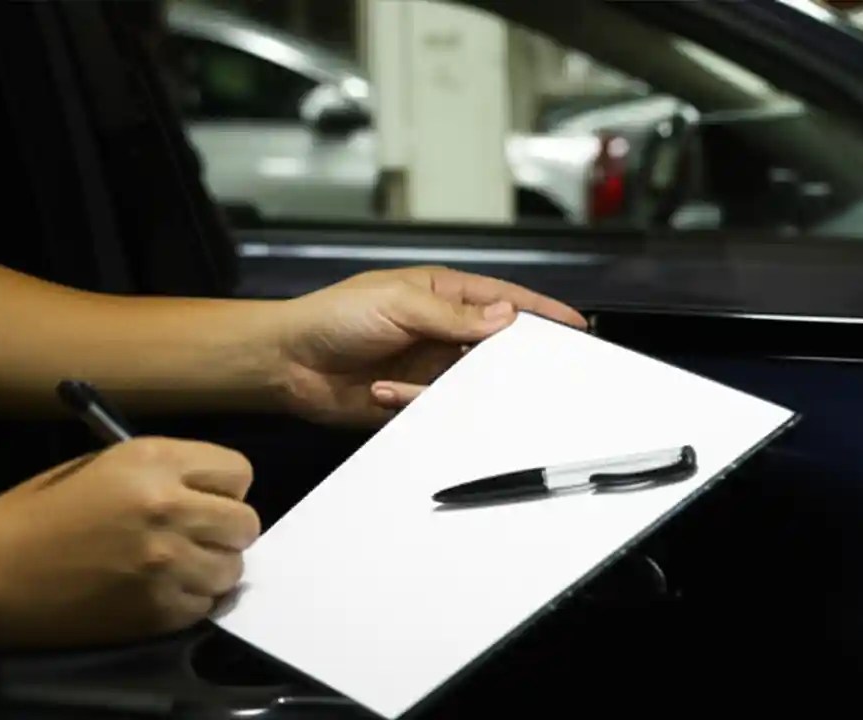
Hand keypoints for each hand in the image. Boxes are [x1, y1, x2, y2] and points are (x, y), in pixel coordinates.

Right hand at [0, 438, 259, 648]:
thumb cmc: (43, 512)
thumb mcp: (107, 466)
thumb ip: (170, 473)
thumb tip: (215, 492)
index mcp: (155, 462)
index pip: (239, 472)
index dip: (225, 488)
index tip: (207, 499)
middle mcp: (170, 508)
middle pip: (246, 523)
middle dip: (227, 529)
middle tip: (198, 536)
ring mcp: (167, 562)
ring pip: (233, 568)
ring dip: (212, 568)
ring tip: (178, 566)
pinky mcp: (159, 608)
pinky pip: (207, 604)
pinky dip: (191, 600)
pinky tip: (161, 590)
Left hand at [272, 266, 586, 425]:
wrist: (288, 361)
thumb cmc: (334, 316)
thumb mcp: (399, 304)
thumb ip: (455, 316)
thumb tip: (505, 316)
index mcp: (443, 294)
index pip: (504, 300)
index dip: (539, 311)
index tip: (574, 324)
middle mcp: (442, 330)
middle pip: (495, 344)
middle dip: (506, 357)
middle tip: (525, 370)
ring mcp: (430, 364)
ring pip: (470, 380)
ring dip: (455, 384)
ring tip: (430, 381)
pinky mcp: (414, 397)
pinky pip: (437, 406)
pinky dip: (415, 400)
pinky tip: (384, 390)